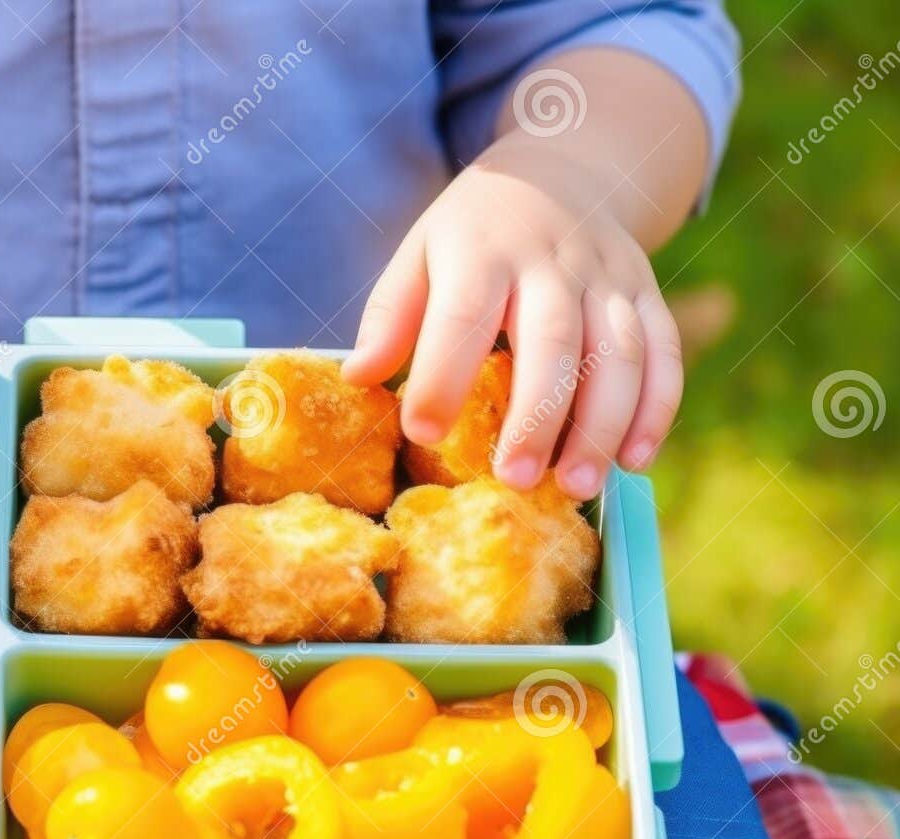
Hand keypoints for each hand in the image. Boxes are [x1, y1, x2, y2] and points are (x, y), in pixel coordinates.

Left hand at [342, 133, 681, 500]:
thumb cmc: (475, 233)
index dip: (443, 375)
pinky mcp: (648, 292)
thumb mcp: (420, 252)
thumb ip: (391, 314)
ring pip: (619, 352)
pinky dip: (656, 409)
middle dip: (536, 416)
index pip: (463, 314)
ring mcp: (608, 277)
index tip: (421, 432)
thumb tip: (357, 379)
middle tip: (512, 479)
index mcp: (483, 251)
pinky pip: (663, 352)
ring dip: (601, 426)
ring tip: (574, 488)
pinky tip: (633, 461)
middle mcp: (553, 261)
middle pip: (553, 340)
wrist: (561, 169)